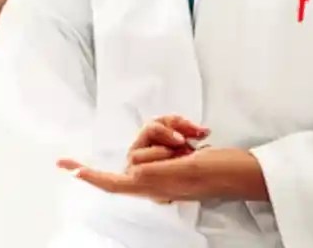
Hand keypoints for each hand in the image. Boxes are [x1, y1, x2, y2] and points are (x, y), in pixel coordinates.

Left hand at [57, 115, 211, 203]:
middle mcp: (155, 177)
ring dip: (171, 128)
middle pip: (136, 147)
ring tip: (192, 136)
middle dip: (157, 137)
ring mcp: (167, 164)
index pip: (115, 182)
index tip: (66, 167)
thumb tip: (131, 171)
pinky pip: (167, 128)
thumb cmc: (220, 175)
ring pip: (150, 133)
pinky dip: (182, 125)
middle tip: (181, 143)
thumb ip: (155, 172)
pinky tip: (199, 132)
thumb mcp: (185, 173)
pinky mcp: (178, 151)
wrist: (246, 169)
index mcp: (152, 188)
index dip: (90, 175)